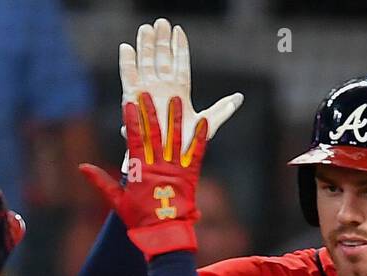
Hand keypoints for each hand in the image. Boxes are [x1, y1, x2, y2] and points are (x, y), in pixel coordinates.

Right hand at [80, 92, 206, 257]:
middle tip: (149, 93)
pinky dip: (199, 137)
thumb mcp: (116, 200)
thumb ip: (100, 181)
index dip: (132, 119)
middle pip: (153, 134)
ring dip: (175, 118)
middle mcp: (157, 166)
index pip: (134, 139)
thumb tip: (81, 167)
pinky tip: (203, 121)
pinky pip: (196, 152)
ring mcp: (175, 170)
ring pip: (175, 139)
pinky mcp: (190, 175)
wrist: (164, 234)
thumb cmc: (139, 219)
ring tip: (176, 99)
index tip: (129, 102)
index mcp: (139, 170)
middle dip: (150, 112)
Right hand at [118, 18, 242, 161]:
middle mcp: (163, 90)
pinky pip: (129, 78)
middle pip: (162, 59)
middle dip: (162, 40)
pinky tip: (127, 47)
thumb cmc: (186, 149)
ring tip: (146, 27)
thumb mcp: (207, 126)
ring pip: (146, 64)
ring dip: (146, 45)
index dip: (179, 47)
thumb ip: (222, 110)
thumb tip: (239, 97)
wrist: (166, 163)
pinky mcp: (132, 100)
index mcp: (179, 93)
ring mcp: (148, 93)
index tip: (178, 30)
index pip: (180, 64)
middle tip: (161, 22)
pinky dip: (127, 63)